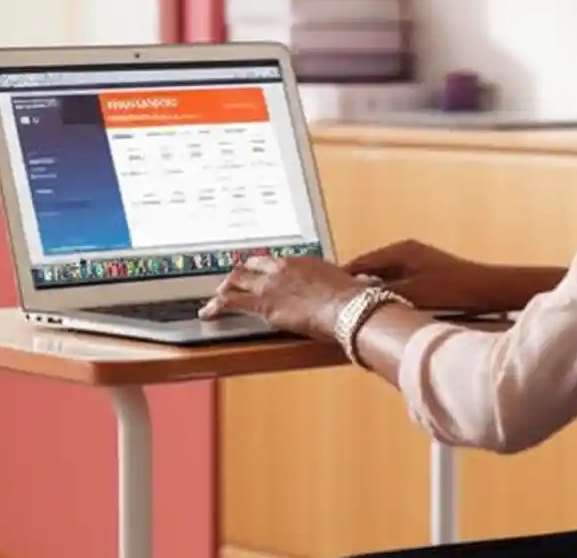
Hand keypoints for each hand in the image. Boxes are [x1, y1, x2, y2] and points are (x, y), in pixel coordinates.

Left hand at [198, 256, 363, 339]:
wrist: (347, 306)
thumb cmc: (353, 298)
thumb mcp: (352, 284)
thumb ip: (352, 282)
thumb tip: (369, 283)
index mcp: (300, 262)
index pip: (273, 262)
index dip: (261, 268)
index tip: (257, 273)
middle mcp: (281, 268)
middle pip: (250, 266)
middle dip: (237, 275)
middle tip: (229, 283)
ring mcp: (270, 284)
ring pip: (236, 281)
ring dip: (224, 289)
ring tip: (215, 298)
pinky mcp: (263, 304)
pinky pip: (231, 302)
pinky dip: (215, 307)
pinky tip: (207, 313)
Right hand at [344, 240, 493, 310]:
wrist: (486, 289)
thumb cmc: (451, 289)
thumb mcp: (411, 295)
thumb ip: (381, 295)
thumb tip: (353, 299)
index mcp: (399, 251)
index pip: (360, 263)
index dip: (341, 279)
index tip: (324, 293)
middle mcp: (405, 251)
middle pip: (370, 270)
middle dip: (355, 288)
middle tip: (337, 306)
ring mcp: (417, 261)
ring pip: (384, 279)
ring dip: (373, 293)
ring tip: (358, 311)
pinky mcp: (426, 273)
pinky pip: (397, 283)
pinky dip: (388, 295)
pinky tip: (385, 311)